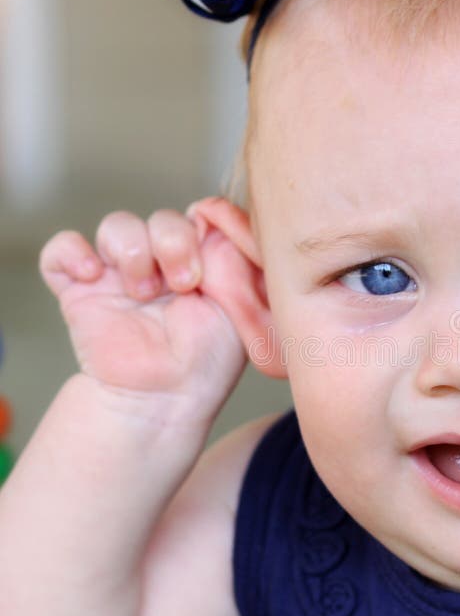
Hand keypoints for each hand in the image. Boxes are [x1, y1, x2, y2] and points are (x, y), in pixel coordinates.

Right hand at [39, 198, 261, 414]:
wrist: (167, 397)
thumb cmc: (210, 359)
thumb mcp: (242, 305)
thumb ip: (240, 259)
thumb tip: (227, 220)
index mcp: (201, 262)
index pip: (200, 218)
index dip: (205, 230)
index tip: (212, 268)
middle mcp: (160, 263)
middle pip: (162, 218)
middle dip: (174, 242)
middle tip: (184, 284)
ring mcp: (120, 274)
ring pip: (117, 224)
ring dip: (133, 250)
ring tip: (144, 292)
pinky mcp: (80, 289)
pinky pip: (61, 249)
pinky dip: (71, 251)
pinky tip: (92, 274)